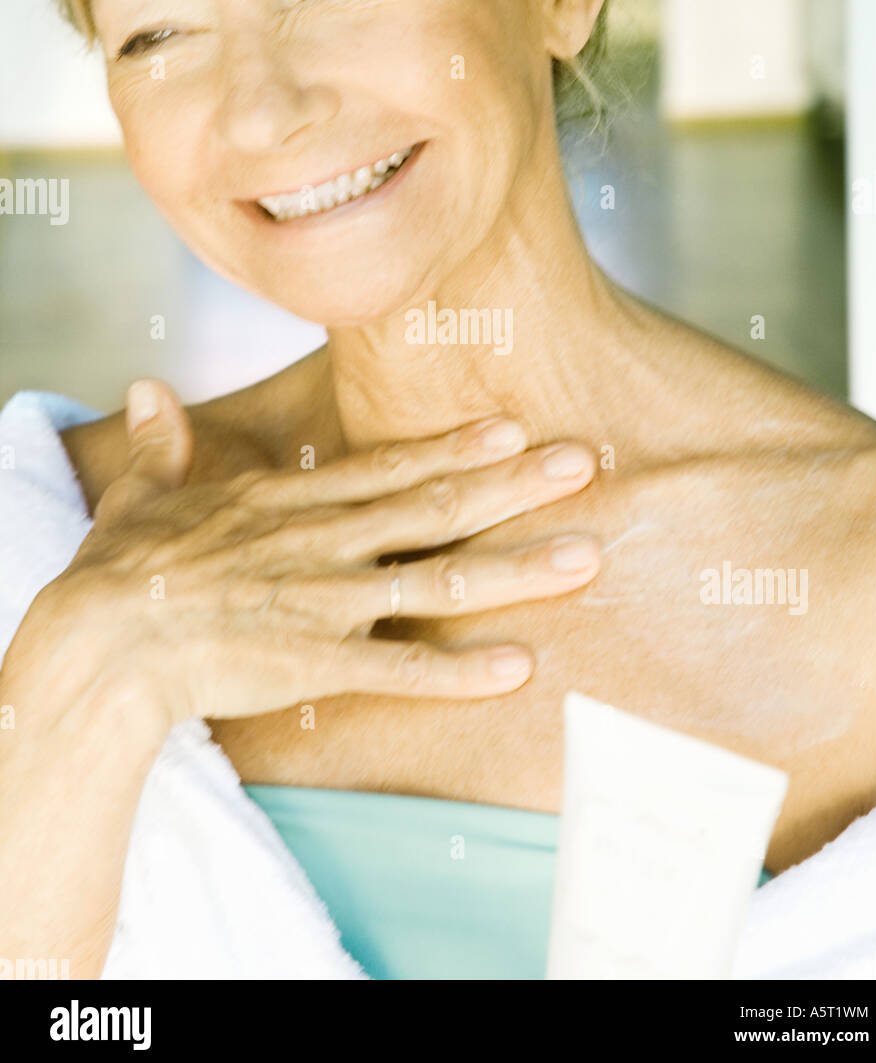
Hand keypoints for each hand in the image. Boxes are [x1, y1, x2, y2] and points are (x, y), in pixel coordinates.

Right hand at [20, 379, 600, 728]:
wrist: (102, 643)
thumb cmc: (121, 570)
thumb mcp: (144, 493)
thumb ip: (164, 443)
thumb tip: (146, 389)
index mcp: (292, 503)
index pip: (390, 467)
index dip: (456, 448)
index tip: (513, 428)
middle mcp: (325, 542)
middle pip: (438, 510)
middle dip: (517, 485)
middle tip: (586, 462)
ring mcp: (328, 601)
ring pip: (441, 583)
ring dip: (518, 570)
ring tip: (587, 557)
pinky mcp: (318, 662)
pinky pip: (403, 670)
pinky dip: (463, 673)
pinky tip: (521, 669)